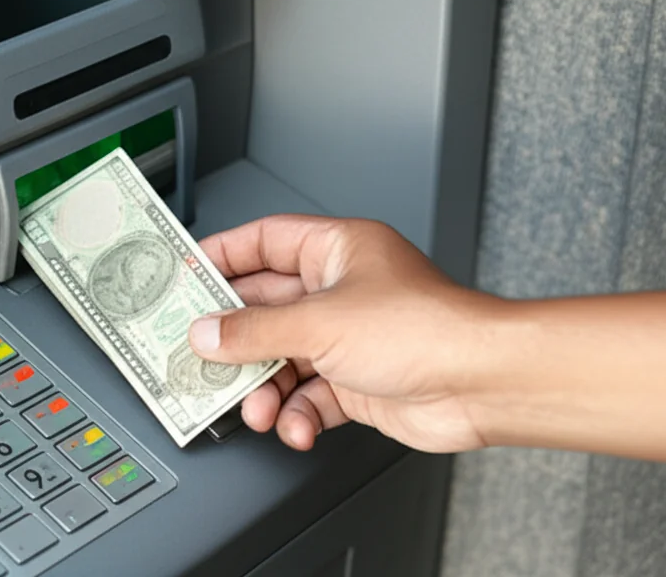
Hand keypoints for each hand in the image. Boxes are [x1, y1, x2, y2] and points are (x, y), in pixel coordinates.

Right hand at [188, 214, 498, 452]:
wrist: (480, 385)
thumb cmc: (425, 330)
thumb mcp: (319, 323)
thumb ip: (254, 330)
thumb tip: (208, 333)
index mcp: (336, 250)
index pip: (264, 241)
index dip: (222, 256)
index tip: (185, 275)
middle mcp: (341, 290)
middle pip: (266, 308)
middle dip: (236, 338)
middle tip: (199, 352)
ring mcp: (349, 337)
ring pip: (284, 358)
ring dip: (265, 387)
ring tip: (255, 406)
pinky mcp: (358, 380)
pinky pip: (310, 396)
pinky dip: (298, 414)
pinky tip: (297, 425)